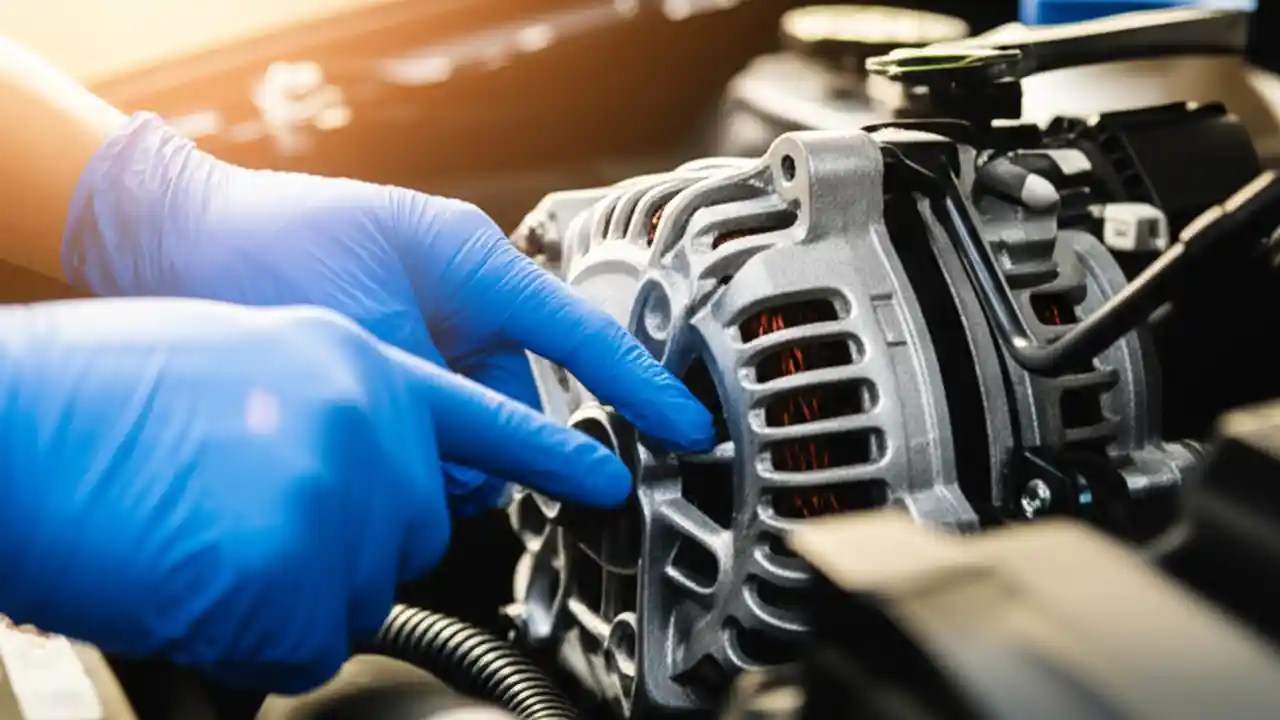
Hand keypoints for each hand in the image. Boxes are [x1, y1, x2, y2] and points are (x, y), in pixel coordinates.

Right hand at [0, 298, 633, 691]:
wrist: (12, 422)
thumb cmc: (99, 394)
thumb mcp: (244, 357)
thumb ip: (330, 403)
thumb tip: (362, 456)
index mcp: (357, 362)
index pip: (484, 415)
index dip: (550, 454)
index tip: (607, 481)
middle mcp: (370, 425)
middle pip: (415, 528)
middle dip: (352, 540)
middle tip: (253, 517)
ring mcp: (344, 500)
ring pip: (363, 592)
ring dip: (295, 587)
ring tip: (208, 539)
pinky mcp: (306, 576)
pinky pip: (312, 646)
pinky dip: (259, 638)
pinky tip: (198, 582)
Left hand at [62, 114, 714, 510]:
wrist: (178, 243)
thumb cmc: (266, 249)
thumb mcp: (359, 323)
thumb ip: (425, 396)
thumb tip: (465, 466)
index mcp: (474, 265)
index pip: (580, 333)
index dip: (641, 385)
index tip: (687, 427)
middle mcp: (464, 301)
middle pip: (525, 397)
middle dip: (505, 444)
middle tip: (467, 469)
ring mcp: (434, 333)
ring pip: (482, 420)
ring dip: (455, 453)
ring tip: (398, 450)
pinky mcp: (404, 364)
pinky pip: (443, 422)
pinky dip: (425, 449)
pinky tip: (384, 448)